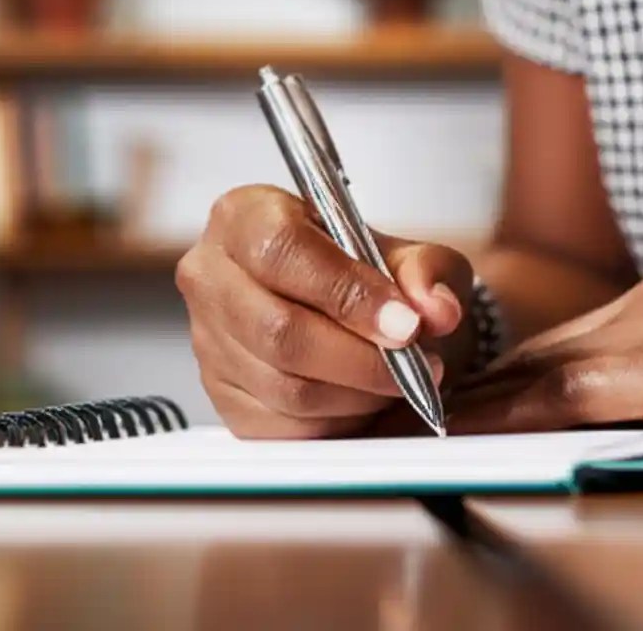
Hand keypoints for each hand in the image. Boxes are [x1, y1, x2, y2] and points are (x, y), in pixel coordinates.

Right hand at [177, 185, 476, 438]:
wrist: (345, 312)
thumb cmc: (361, 273)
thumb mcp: (405, 254)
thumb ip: (425, 270)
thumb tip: (434, 308)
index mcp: (243, 217)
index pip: (282, 252)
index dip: (347, 293)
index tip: (404, 324)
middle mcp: (210, 276)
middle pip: (279, 330)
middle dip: (361, 357)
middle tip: (415, 362)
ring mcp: (207, 341)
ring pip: (285, 387)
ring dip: (357, 393)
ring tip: (396, 378)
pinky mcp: (222, 397)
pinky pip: (284, 426)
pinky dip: (338, 421)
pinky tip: (362, 398)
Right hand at [443, 251, 642, 433]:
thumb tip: (573, 441)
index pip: (561, 390)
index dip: (493, 414)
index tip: (444, 427)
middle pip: (553, 355)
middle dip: (486, 389)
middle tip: (435, 413)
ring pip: (577, 331)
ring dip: (525, 368)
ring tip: (479, 399)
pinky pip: (612, 315)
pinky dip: (574, 348)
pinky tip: (557, 366)